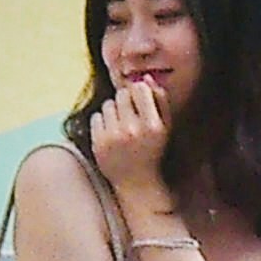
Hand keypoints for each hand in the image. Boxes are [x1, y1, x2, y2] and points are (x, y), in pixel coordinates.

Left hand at [87, 80, 173, 205]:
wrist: (136, 183)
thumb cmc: (152, 150)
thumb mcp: (165, 128)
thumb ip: (160, 100)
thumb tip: (146, 78)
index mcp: (153, 126)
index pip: (139, 88)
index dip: (138, 91)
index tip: (139, 100)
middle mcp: (133, 131)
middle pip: (121, 94)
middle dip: (125, 100)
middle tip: (130, 114)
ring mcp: (114, 137)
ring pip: (107, 105)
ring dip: (113, 112)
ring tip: (121, 126)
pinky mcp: (98, 143)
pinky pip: (96, 117)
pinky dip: (102, 123)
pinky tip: (111, 135)